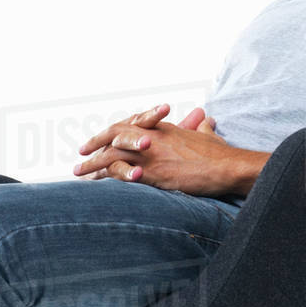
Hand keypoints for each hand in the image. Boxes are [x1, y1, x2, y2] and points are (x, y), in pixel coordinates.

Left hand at [73, 102, 234, 197]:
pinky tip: (95, 186)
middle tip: (80, 153)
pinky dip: (106, 179)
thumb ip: (200, 128)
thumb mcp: (207, 136)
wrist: (227, 166)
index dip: (110, 133)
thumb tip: (205, 121)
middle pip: (114, 137)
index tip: (99, 140)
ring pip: (112, 155)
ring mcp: (150, 156)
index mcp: (161, 128)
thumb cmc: (220, 154)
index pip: (128, 125)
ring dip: (92, 165)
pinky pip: (121, 175)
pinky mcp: (153, 174)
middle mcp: (151, 138)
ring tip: (78, 173)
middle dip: (94, 145)